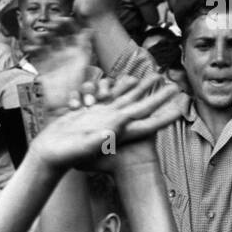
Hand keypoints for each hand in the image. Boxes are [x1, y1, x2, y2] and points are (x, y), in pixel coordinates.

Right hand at [30, 72, 180, 168]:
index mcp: (118, 132)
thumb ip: (97, 138)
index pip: (147, 123)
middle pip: (143, 106)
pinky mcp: (92, 112)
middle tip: (175, 85)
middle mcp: (115, 124)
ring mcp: (104, 117)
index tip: (182, 107)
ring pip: (128, 98)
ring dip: (142, 87)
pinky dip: (119, 86)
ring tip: (154, 76)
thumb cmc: (65, 155)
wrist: (49, 155)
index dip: (165, 116)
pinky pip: (110, 96)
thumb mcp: (82, 145)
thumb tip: (115, 127)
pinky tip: (125, 78)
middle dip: (159, 96)